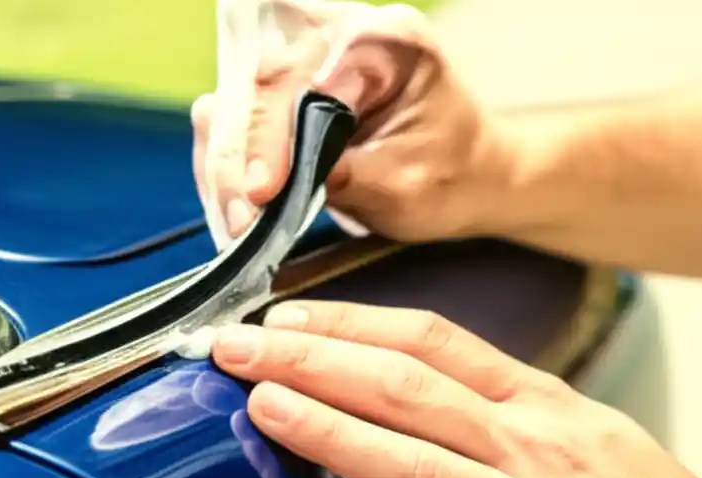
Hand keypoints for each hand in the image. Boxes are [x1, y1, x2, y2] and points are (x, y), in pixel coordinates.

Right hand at [191, 1, 515, 244]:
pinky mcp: (295, 81)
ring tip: (233, 222)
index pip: (301, 84)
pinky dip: (231, 161)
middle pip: (258, 85)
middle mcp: (342, 30)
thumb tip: (265, 188)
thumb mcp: (403, 187)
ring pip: (238, 98)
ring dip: (225, 162)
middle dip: (238, 160)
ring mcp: (313, 52)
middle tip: (239, 223)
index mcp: (383, 42)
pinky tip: (231, 201)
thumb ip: (337, 177)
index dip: (269, 143)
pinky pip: (241, 113)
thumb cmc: (454, 180)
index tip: (259, 197)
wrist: (476, 176)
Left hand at [210, 301, 701, 477]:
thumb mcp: (586, 431)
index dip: (352, 324)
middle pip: (408, 392)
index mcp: (542, 408)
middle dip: (315, 363)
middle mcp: (534, 455)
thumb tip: (416, 381)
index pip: (432, 344)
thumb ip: (504, 406)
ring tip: (265, 412)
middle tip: (242, 349)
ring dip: (333, 437)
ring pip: (418, 470)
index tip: (288, 316)